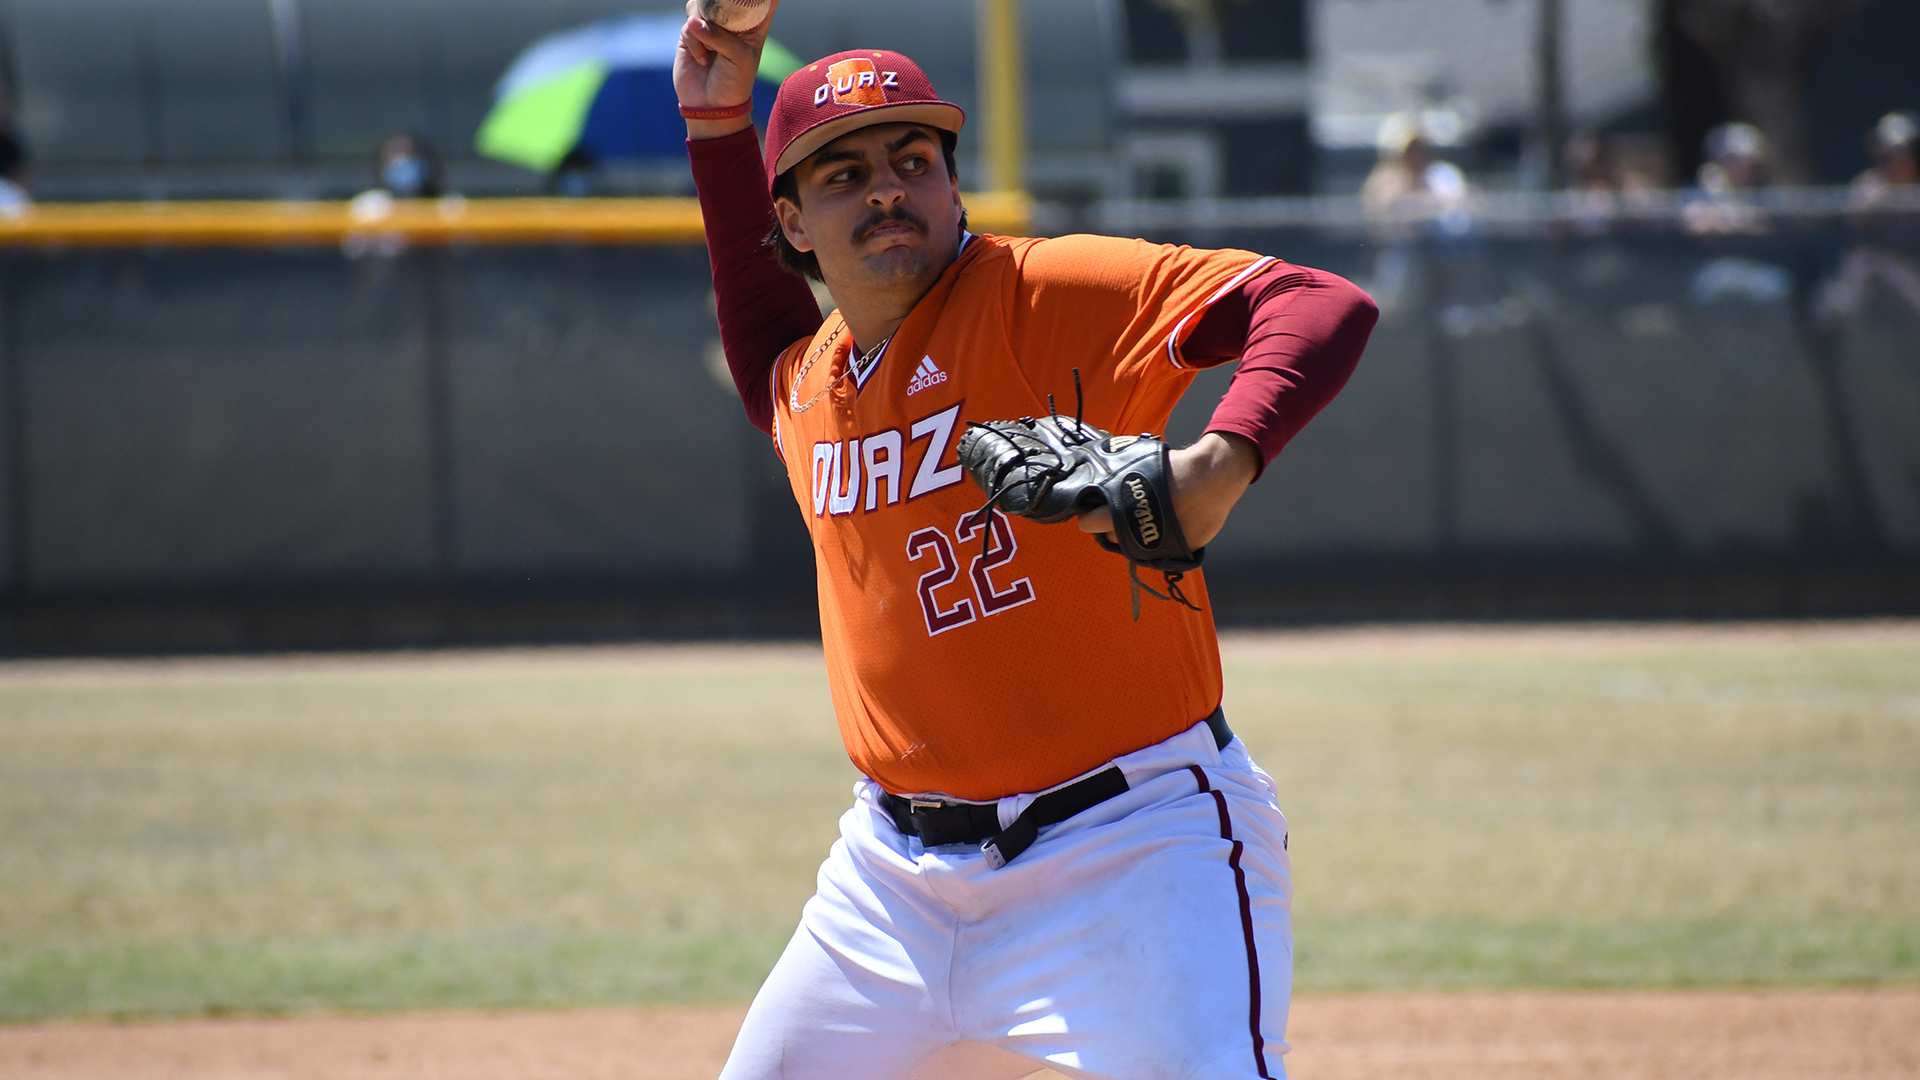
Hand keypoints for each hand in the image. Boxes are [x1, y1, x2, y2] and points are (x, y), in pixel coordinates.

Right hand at [674, 0, 780, 138]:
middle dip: (719, 1)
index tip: (745, 0)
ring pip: (703, 4)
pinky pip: (690, 22)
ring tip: (712, 50)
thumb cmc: (735, 83)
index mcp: (755, 24)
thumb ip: (720, 36)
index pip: (760, 0)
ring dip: (704, 22)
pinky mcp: (691, 33)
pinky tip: (702, 59)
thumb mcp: (739, 58)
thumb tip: (693, 21)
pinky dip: (694, 40)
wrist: (711, 107)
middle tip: (718, 11)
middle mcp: (733, 21)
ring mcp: (711, 25)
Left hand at [1076, 432, 1258, 549]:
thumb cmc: (1174, 466)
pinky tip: (1160, 524)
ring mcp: (1155, 545)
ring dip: (1130, 537)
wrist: (1213, 476)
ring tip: (1141, 518)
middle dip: (1108, 528)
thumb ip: (1113, 471)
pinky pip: (1155, 552)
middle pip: (1107, 539)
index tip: (1093, 510)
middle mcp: (1134, 531)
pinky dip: (1155, 542)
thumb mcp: (1135, 460)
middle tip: (1117, 515)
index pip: (1088, 523)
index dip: (1090, 516)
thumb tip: (1093, 470)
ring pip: (1129, 549)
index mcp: (1121, 507)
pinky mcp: (1174, 552)